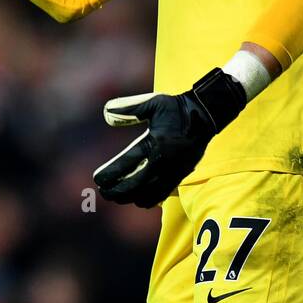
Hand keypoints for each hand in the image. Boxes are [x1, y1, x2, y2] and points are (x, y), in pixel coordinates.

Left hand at [93, 68, 246, 207]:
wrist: (205, 117)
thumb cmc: (177, 109)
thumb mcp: (154, 103)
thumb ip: (129, 108)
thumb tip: (106, 113)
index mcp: (154, 143)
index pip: (126, 164)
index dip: (109, 174)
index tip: (97, 179)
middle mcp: (163, 161)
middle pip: (133, 186)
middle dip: (115, 191)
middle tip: (102, 191)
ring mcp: (172, 171)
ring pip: (146, 195)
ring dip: (128, 198)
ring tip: (115, 196)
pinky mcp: (180, 176)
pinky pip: (160, 196)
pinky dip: (145, 199)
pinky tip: (136, 197)